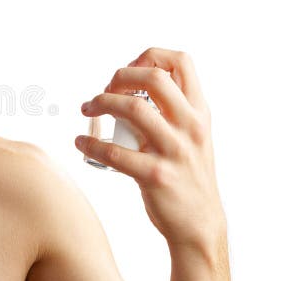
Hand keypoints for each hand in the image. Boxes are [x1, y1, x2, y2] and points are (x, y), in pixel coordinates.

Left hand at [74, 47, 225, 251]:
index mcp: (199, 112)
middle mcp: (191, 126)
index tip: (128, 70)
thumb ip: (173, 110)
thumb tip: (133, 85)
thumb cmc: (187, 175)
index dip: (149, 56)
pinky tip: (80, 143)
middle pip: (154, 78)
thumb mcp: (193, 135)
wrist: (200, 225)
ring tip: (87, 110)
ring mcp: (175, 151)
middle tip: (103, 91)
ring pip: (132, 108)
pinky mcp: (156, 176)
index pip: (181, 62)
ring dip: (101, 103)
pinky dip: (90, 144)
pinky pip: (115, 153)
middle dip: (120, 76)